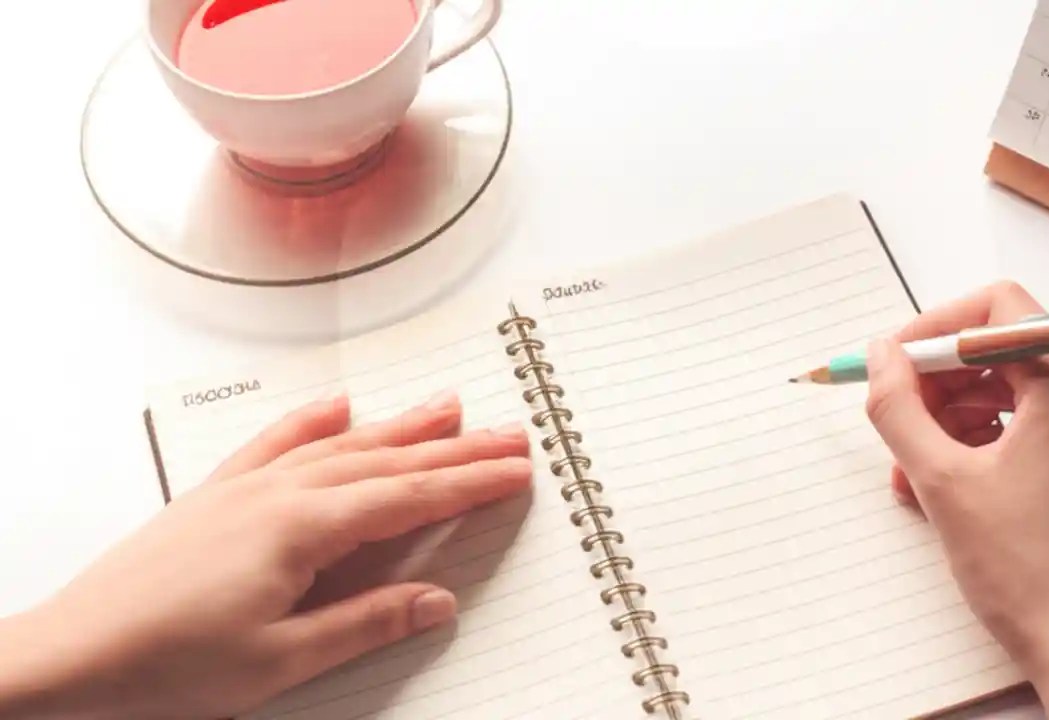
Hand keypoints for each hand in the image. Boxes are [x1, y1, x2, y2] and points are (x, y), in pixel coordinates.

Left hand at [0, 393, 531, 719]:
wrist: (71, 657)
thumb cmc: (165, 664)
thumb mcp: (281, 659)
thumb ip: (366, 622)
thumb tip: (436, 602)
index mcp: (303, 529)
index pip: (410, 497)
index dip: (470, 484)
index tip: (516, 471)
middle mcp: (279, 494)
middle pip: (389, 462)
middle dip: (457, 449)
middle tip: (510, 434)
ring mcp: (246, 488)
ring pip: (343, 445)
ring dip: (401, 426)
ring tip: (447, 406)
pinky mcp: (217, 495)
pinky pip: (277, 443)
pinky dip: (312, 421)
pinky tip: (337, 406)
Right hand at [864, 282, 1048, 719]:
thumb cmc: (1027, 572)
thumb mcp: (941, 480)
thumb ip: (899, 406)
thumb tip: (881, 357)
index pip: (994, 311)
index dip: (932, 330)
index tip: (891, 363)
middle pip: (999, 351)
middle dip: (938, 384)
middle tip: (896, 421)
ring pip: (1008, 390)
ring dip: (951, 418)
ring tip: (913, 468)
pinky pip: (1026, 425)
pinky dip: (980, 442)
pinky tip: (943, 483)